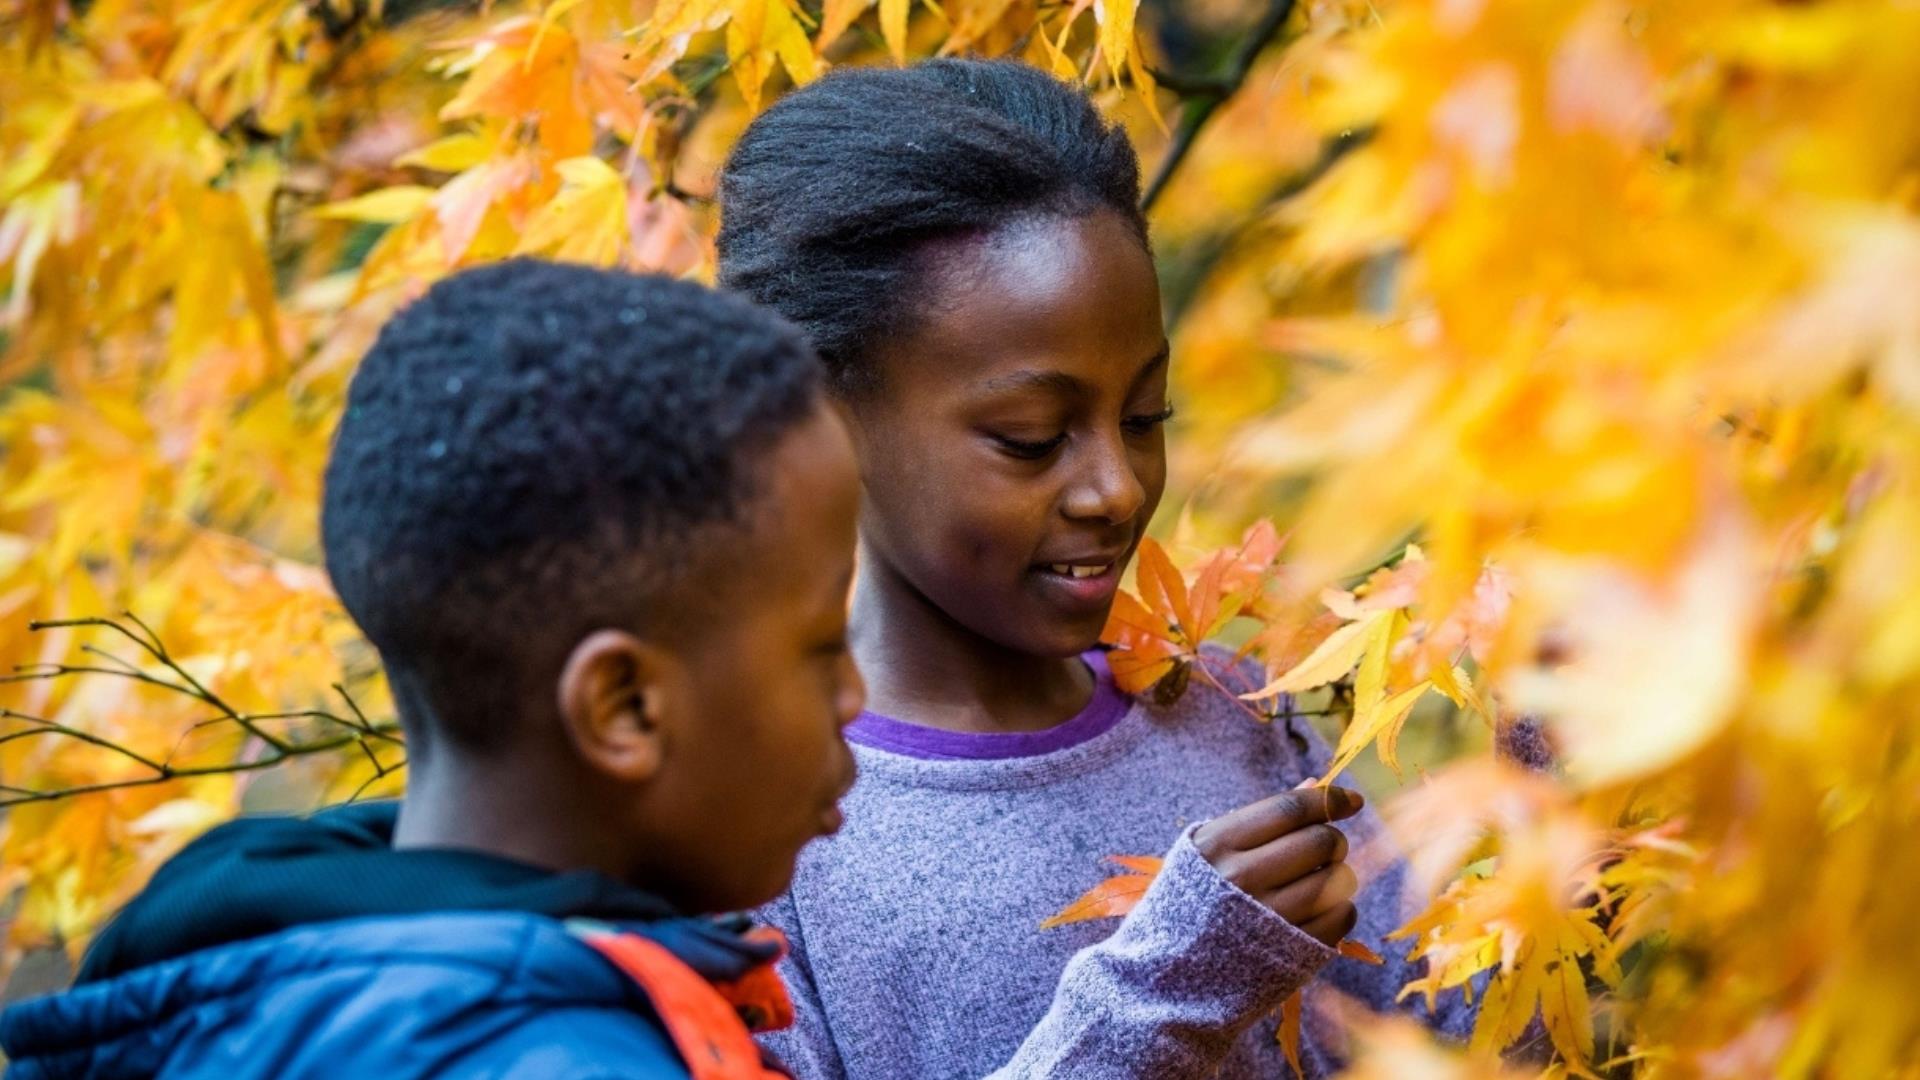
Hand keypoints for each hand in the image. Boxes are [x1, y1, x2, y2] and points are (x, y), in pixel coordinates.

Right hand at [1191, 786, 1363, 947]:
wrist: (1173, 969)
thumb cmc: (1200, 896)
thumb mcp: (1214, 850)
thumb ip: (1264, 818)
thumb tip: (1316, 785)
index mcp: (1218, 844)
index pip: (1289, 809)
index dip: (1329, 799)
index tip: (1352, 801)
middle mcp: (1240, 878)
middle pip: (1319, 841)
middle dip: (1333, 839)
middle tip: (1326, 849)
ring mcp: (1266, 917)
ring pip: (1337, 879)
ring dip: (1340, 874)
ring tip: (1321, 880)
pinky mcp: (1289, 951)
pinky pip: (1342, 917)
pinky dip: (1341, 908)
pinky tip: (1321, 909)